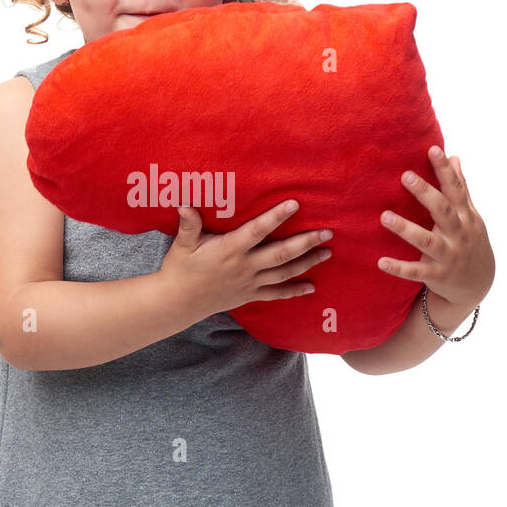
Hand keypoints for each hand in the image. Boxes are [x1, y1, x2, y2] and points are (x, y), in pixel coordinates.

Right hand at [159, 199, 332, 320]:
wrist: (178, 302)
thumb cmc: (179, 269)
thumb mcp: (183, 245)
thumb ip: (189, 225)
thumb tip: (185, 205)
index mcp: (230, 250)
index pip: (258, 230)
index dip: (276, 217)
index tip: (295, 204)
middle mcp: (244, 267)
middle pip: (281, 253)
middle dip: (305, 242)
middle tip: (327, 232)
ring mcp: (250, 283)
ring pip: (284, 272)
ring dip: (307, 263)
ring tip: (327, 252)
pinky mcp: (250, 295)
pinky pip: (276, 294)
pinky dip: (294, 291)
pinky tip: (311, 288)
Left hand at [379, 147, 493, 308]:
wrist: (478, 284)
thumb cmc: (470, 241)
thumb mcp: (470, 216)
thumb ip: (460, 188)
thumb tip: (455, 157)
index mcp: (465, 216)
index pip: (456, 189)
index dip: (445, 170)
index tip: (433, 149)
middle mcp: (459, 234)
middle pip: (442, 211)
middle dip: (425, 194)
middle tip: (405, 176)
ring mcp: (448, 256)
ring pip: (427, 241)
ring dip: (406, 229)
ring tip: (384, 216)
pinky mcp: (437, 275)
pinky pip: (417, 272)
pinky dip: (399, 268)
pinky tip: (381, 261)